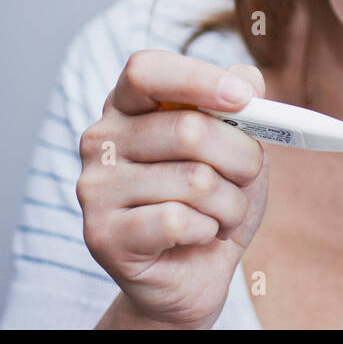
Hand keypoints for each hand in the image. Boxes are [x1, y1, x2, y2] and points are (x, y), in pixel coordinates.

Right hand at [79, 51, 269, 328]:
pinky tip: (197, 236)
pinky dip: (207, 230)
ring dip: (229, 203)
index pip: (146, 70)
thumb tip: (247, 79)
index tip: (243, 98)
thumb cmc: (214, 199)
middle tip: (245, 178)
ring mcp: (96, 188)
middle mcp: (101, 140)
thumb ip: (241, 106)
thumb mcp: (238, 145)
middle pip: (189, 129)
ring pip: (194, 180)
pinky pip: (178, 220)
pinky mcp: (102, 235)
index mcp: (128, 105)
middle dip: (241, 158)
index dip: (197, 79)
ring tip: (219, 214)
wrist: (193, 273)